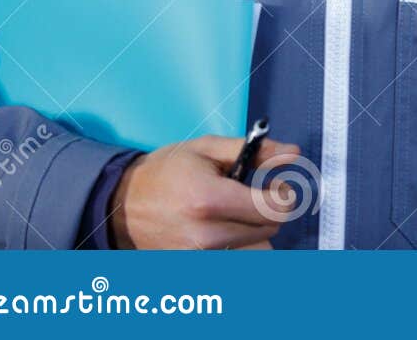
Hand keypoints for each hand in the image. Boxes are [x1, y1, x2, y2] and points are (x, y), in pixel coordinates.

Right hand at [110, 134, 302, 248]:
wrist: (123, 203)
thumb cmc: (167, 170)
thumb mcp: (208, 148)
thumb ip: (255, 151)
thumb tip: (292, 153)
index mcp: (210, 199)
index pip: (274, 210)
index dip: (283, 194)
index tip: (274, 184)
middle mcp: (205, 234)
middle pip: (269, 229)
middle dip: (269, 209)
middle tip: (252, 193)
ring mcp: (198, 256)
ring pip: (257, 247)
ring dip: (254, 228)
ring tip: (233, 211)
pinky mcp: (193, 267)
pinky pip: (236, 257)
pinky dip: (237, 243)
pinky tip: (221, 226)